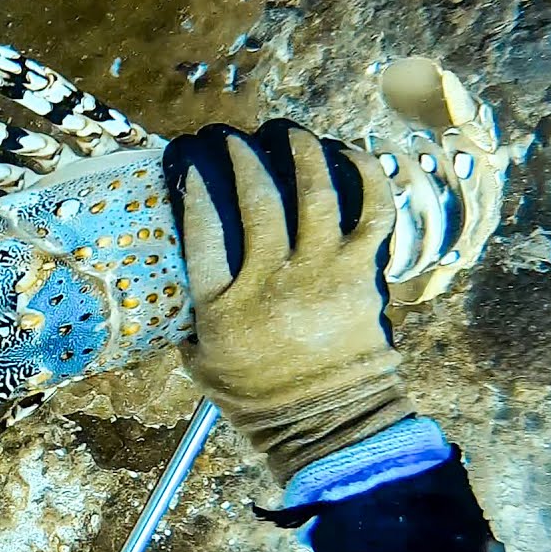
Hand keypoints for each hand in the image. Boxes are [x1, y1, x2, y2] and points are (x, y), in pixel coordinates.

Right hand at [164, 121, 414, 483]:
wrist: (325, 420)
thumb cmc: (255, 393)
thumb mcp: (200, 358)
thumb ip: (188, 315)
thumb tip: (180, 274)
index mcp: (222, 305)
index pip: (202, 230)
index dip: (196, 188)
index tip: (191, 164)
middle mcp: (270, 280)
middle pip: (254, 201)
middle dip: (240, 158)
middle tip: (231, 139)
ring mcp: (321, 272)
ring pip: (313, 192)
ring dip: (299, 152)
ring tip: (287, 132)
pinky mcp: (360, 272)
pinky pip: (371, 210)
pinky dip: (365, 176)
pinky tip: (349, 154)